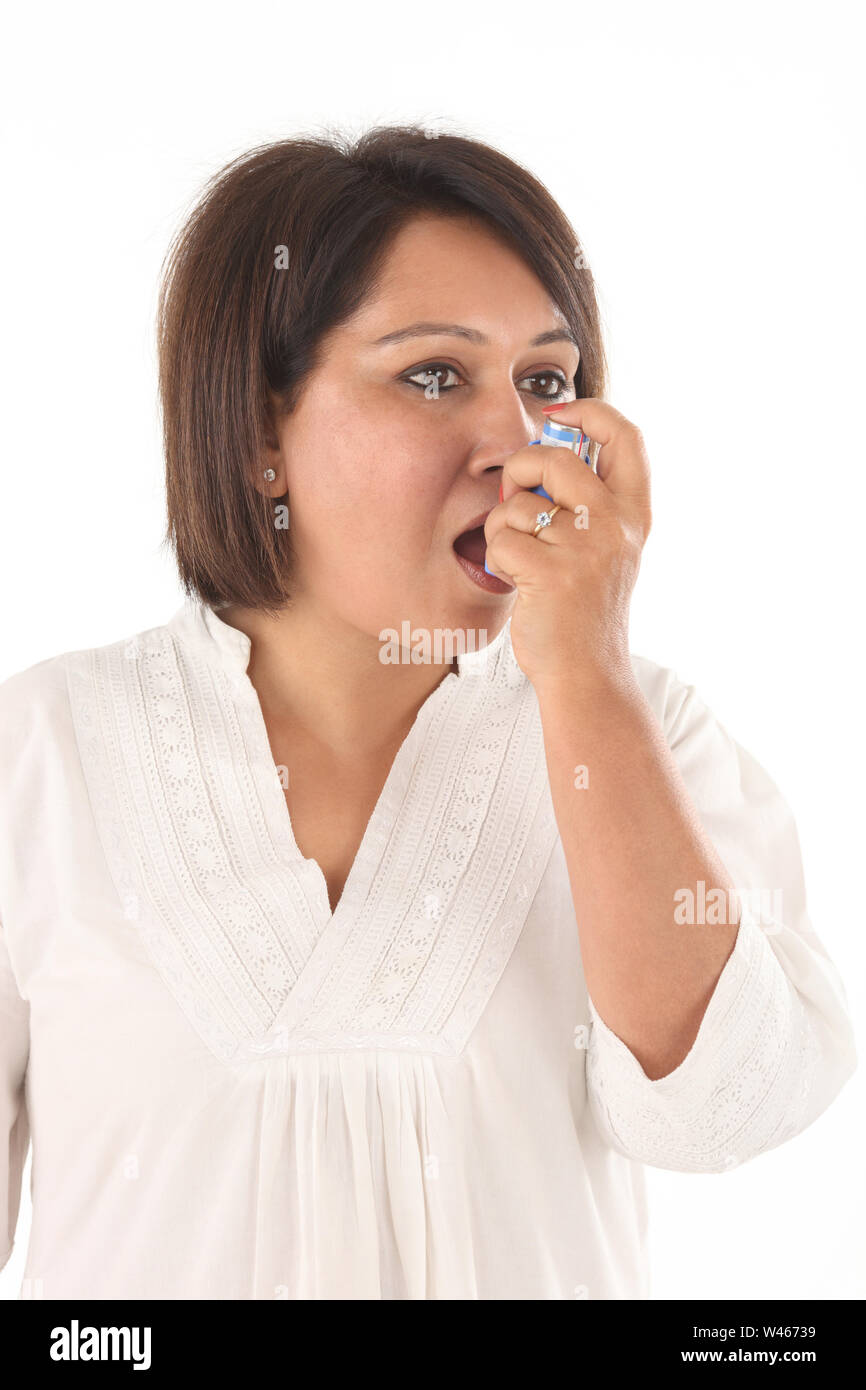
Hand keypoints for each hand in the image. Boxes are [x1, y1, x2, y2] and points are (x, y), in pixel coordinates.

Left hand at [483, 399, 651, 695]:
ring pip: (518, 502)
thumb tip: (539, 455)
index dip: (588, 412)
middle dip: (519, 467)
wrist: (588, 674)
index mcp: (635, 514)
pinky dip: (496, 558)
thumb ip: (587, 504)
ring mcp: (585, 547)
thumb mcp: (606, 550)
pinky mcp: (551, 572)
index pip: (625, 435)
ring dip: (503, 527)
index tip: (558, 415)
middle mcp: (616, 525)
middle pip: (555, 455)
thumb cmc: (584, 612)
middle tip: (514, 496)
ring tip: (519, 558)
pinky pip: (501, 538)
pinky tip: (514, 580)